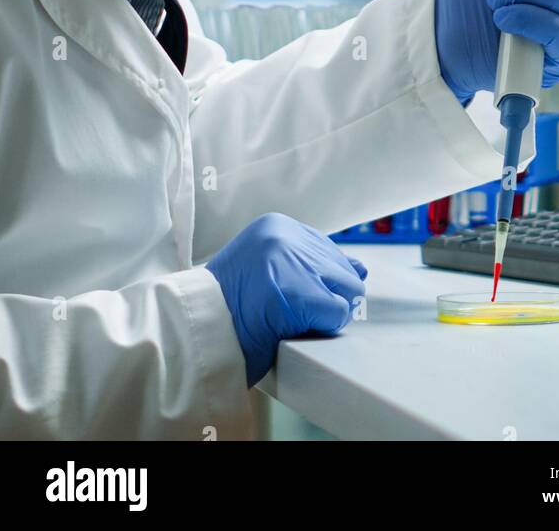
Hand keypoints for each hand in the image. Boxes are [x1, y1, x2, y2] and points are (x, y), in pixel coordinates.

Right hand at [205, 212, 366, 386]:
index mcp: (275, 226)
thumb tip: (361, 268)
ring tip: (292, 321)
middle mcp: (286, 237)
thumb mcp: (267, 267)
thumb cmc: (229, 307)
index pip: (327, 249)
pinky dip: (323, 328)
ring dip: (325, 314)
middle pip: (342, 269)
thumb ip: (310, 262)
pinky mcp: (298, 294)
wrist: (197, 332)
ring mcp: (292, 263)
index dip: (320, 280)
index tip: (296, 296)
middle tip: (294, 314)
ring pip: (347, 290)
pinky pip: (338, 313)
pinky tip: (294, 330)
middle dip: (328, 297)